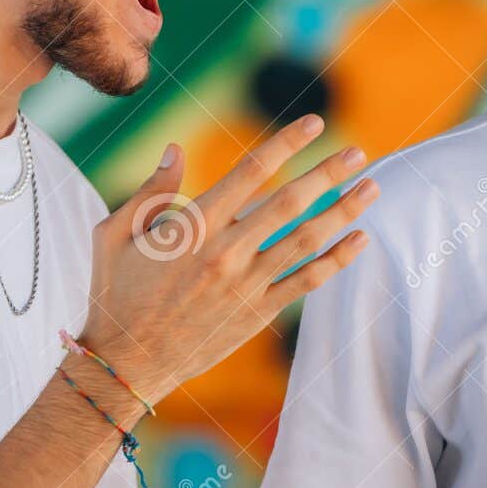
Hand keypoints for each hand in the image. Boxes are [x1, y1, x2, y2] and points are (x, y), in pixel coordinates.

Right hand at [80, 114, 377, 404]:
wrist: (126, 364)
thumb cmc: (115, 293)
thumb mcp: (114, 234)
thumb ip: (149, 191)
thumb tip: (175, 148)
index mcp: (192, 225)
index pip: (250, 172)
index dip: (287, 143)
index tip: (315, 123)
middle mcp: (225, 252)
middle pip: (289, 202)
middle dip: (328, 173)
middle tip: (359, 152)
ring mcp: (245, 284)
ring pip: (306, 240)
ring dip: (344, 211)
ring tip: (372, 187)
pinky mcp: (258, 312)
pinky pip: (307, 282)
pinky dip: (337, 259)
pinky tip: (360, 239)